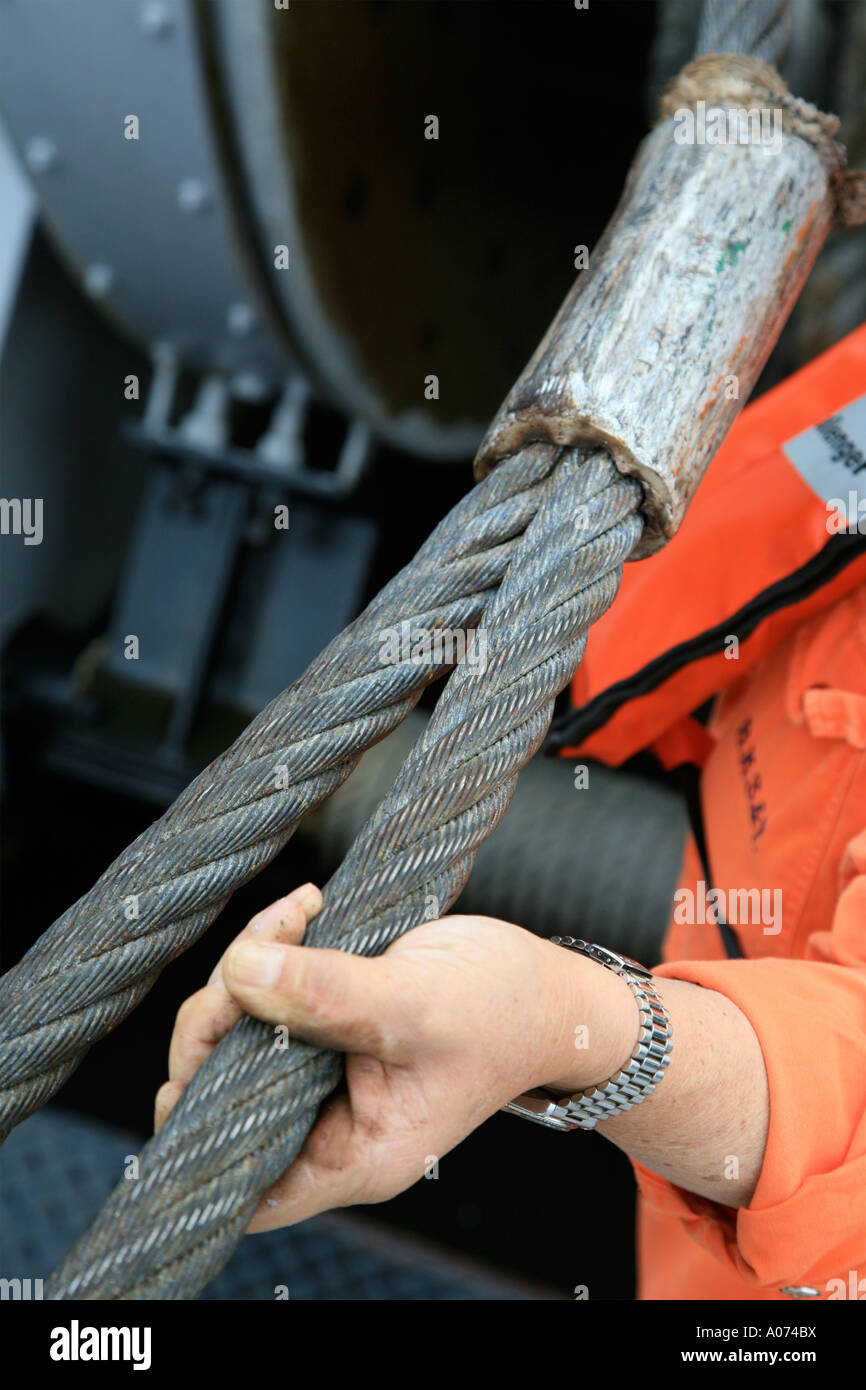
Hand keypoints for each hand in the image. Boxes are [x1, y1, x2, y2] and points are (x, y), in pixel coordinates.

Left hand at [155, 885, 635, 1230]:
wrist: (554, 990)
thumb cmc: (505, 1010)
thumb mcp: (415, 1002)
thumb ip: (326, 994)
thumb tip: (238, 974)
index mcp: (354, 1155)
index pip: (240, 1173)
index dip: (200, 1114)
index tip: (217, 1032)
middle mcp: (330, 1127)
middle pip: (224, 1091)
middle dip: (227, 1012)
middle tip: (263, 945)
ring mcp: (327, 1078)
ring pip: (241, 1036)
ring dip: (250, 969)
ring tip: (294, 915)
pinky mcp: (329, 1031)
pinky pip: (271, 998)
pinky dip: (273, 952)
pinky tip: (301, 911)